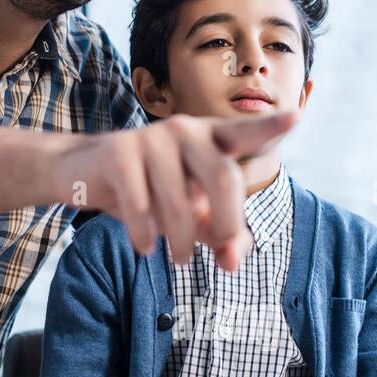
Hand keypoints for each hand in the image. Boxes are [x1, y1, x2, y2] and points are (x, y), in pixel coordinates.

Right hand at [53, 109, 300, 270]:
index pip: (245, 132)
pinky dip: (145, 234)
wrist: (79, 172)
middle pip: (223, 177)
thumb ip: (217, 231)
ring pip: (181, 201)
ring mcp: (150, 137)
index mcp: (209, 139)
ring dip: (182, 241)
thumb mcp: (187, 212)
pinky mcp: (118, 151)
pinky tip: (144, 246)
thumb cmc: (145, 190)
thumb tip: (233, 259)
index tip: (297, 115)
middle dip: (228, 225)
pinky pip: (140, 203)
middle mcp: (184, 130)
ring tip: (180, 261)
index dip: (271, 124)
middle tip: (224, 261)